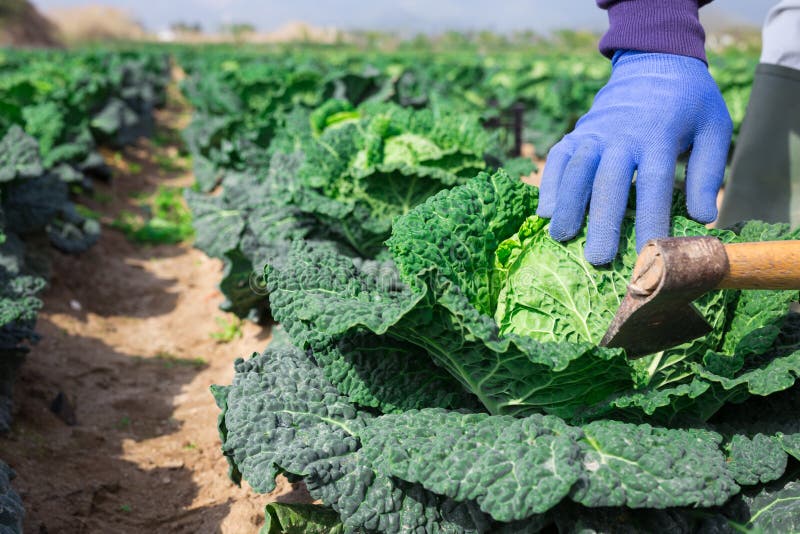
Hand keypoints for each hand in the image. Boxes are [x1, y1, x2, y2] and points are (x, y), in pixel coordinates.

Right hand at [536, 50, 732, 264]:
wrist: (655, 60)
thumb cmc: (689, 102)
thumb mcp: (714, 127)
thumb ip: (708, 172)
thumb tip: (702, 218)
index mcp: (659, 134)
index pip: (653, 183)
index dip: (650, 218)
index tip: (649, 252)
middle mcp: (622, 134)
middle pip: (608, 182)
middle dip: (602, 222)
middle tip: (598, 258)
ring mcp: (595, 133)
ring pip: (577, 170)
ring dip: (567, 204)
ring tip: (561, 237)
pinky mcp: (578, 133)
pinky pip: (558, 158)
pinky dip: (549, 183)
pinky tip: (545, 212)